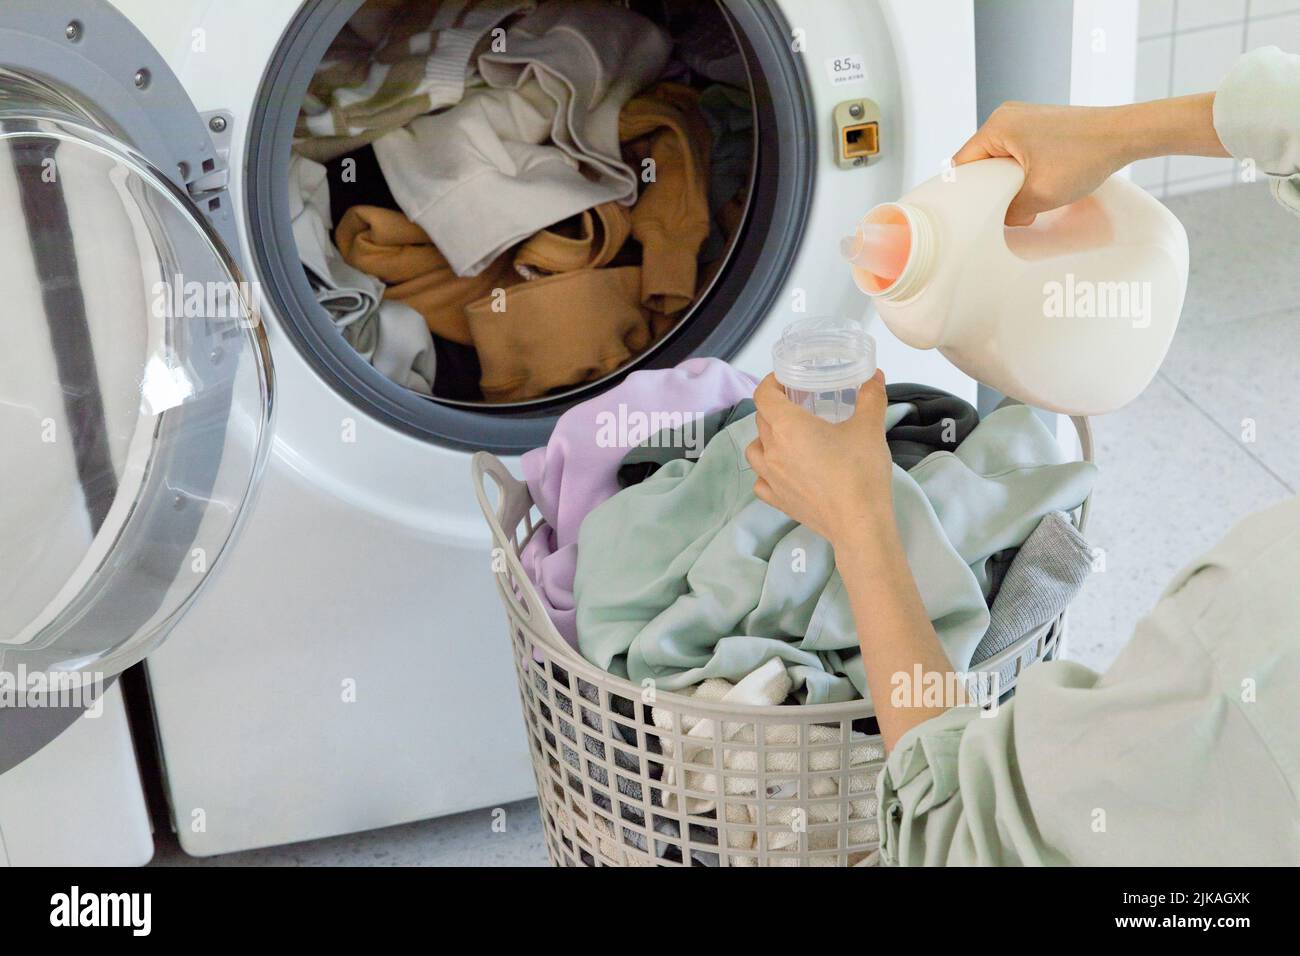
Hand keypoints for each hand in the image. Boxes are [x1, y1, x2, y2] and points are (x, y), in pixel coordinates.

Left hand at [746, 370, 894, 547]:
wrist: (858, 523)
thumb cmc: (860, 472)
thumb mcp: (870, 428)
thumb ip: (870, 397)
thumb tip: (875, 376)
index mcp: (788, 426)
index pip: (763, 395)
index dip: (771, 382)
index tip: (785, 380)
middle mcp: (772, 450)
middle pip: (761, 419)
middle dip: (776, 408)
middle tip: (798, 405)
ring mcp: (771, 477)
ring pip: (755, 449)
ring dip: (766, 439)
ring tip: (788, 438)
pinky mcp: (777, 500)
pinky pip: (760, 481)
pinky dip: (766, 472)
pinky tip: (783, 471)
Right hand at [953, 102, 1133, 225]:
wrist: (1124, 135)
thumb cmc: (1087, 155)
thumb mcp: (1040, 195)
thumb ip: (1011, 212)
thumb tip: (1003, 219)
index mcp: (998, 126)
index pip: (963, 164)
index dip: (967, 192)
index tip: (974, 213)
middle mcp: (1006, 117)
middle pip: (981, 162)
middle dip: (991, 189)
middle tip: (1004, 210)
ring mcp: (1023, 119)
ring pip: (1000, 160)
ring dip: (1010, 182)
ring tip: (1026, 197)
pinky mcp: (1038, 125)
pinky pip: (1016, 154)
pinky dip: (1023, 172)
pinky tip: (1038, 185)